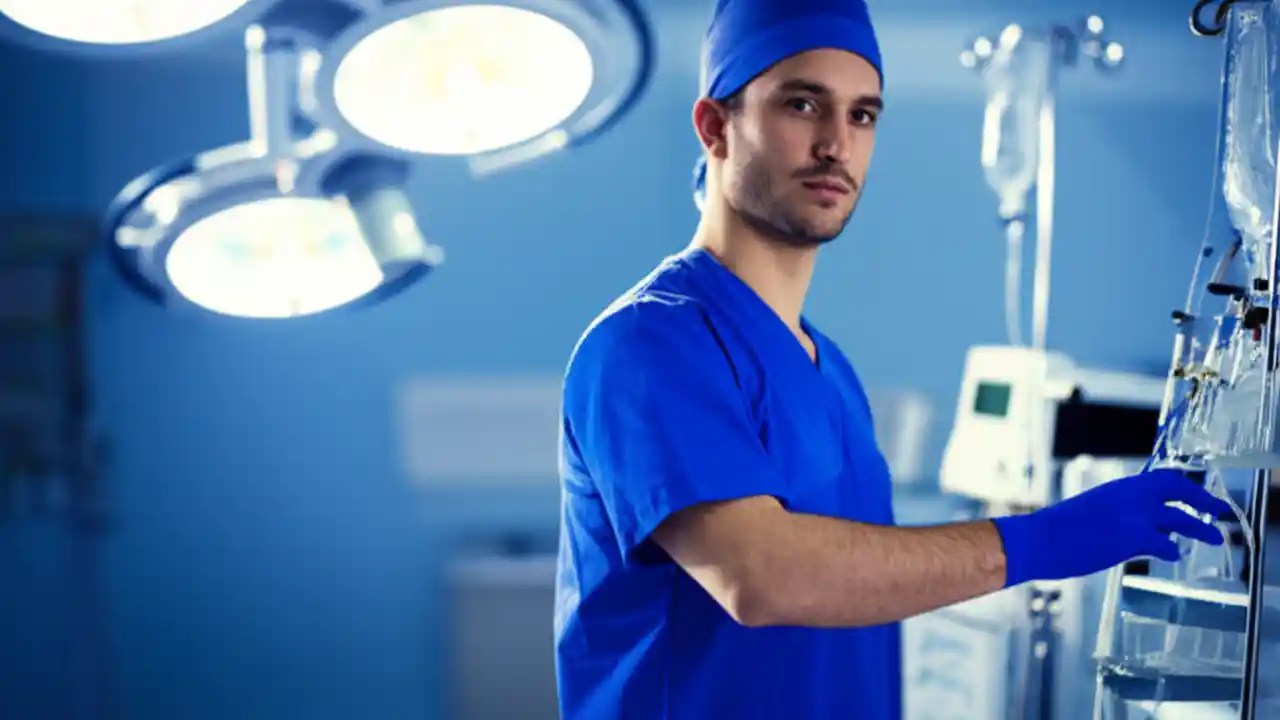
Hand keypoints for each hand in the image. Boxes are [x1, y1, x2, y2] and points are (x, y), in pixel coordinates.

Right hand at [992, 468, 1233, 586]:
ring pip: (1180, 517)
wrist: (1038, 539)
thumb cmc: (1058, 530)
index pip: (1162, 479)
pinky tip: (1175, 556)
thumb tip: (1139, 530)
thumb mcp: (1093, 511)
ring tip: (1215, 538)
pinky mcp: (1131, 537)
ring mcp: (1132, 515)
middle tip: (1219, 510)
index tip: (1198, 497)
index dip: (1185, 488)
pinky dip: (1172, 550)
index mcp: (1120, 487)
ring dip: (1201, 528)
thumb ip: (1119, 514)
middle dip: (1204, 500)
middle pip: (1179, 490)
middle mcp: (1130, 495)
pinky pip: (1165, 544)